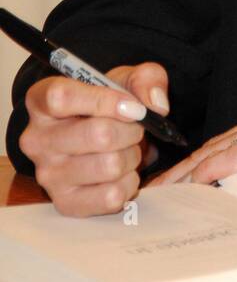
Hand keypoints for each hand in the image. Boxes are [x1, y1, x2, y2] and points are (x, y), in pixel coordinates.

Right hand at [19, 62, 170, 216]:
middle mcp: (36, 140)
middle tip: (136, 128)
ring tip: (128, 149)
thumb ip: (146, 79)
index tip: (133, 107)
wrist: (104, 137)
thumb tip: (155, 106)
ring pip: (110, 166)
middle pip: (97, 134)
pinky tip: (123, 172)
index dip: (104, 100)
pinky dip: (129, 183)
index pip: (62, 98)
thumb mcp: (127, 79)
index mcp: (41, 102)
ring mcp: (48, 175)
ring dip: (132, 156)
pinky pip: (112, 196)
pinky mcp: (65, 202)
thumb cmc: (109, 105)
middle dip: (131, 130)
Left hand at [145, 102, 236, 196]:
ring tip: (163, 194)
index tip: (171, 181)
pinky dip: (216, 172)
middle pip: (215, 144)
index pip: (225, 141)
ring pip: (222, 150)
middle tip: (153, 191)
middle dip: (180, 168)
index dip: (193, 161)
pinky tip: (198, 185)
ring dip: (189, 172)